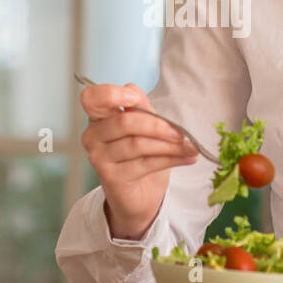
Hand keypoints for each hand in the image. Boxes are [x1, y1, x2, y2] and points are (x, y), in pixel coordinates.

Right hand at [80, 81, 198, 239]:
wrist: (140, 193)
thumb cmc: (141, 154)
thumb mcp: (144, 125)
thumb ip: (139, 107)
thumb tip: (133, 90)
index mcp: (99, 117)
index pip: (91, 98)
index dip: (111, 94)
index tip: (134, 98)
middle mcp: (93, 136)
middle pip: (125, 122)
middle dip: (158, 126)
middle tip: (181, 133)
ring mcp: (99, 157)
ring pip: (138, 144)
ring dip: (170, 146)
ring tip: (190, 147)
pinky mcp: (110, 177)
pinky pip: (145, 163)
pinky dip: (171, 159)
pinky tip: (188, 158)